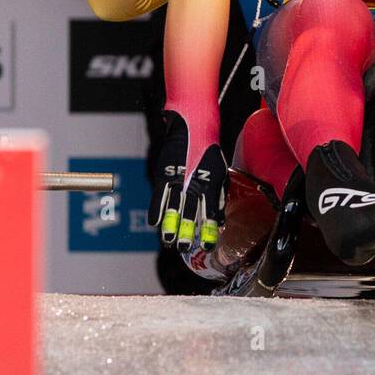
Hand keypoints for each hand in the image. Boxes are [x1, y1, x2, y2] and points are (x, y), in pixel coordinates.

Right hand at [147, 111, 228, 251]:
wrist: (194, 127)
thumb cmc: (209, 154)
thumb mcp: (220, 175)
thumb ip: (218, 199)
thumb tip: (220, 223)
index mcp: (211, 184)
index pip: (210, 211)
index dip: (208, 229)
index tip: (208, 246)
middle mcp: (195, 183)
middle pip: (190, 212)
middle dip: (187, 231)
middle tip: (185, 247)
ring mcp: (179, 178)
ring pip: (173, 205)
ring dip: (170, 225)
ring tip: (168, 241)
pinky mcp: (165, 173)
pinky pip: (159, 194)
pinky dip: (156, 209)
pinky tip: (154, 222)